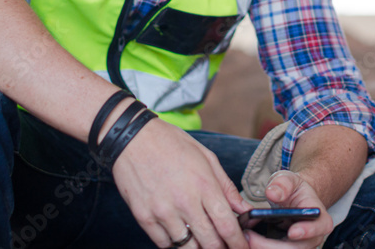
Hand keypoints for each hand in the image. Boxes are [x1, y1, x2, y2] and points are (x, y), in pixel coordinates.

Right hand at [111, 118, 253, 247]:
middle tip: (224, 246)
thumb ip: (226, 186)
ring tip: (201, 241)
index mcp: (203, 185)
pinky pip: (164, 244)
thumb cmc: (170, 143)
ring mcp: (163, 212)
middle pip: (209, 242)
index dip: (238, 242)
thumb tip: (243, 209)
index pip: (227, 225)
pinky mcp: (144, 217)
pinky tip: (180, 233)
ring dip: (198, 247)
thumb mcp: (206, 157)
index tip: (243, 247)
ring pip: (187, 248)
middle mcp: (184, 202)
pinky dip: (174, 242)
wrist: (132, 137)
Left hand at [244, 171, 332, 248]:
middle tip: (249, 236)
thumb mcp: (289, 179)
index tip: (292, 232)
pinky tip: (246, 241)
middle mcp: (312, 237)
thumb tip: (273, 193)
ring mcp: (299, 247)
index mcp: (319, 218)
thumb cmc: (294, 190)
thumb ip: (282, 184)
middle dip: (271, 246)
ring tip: (244, 238)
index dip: (308, 231)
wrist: (293, 201)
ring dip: (262, 248)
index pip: (320, 227)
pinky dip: (259, 248)